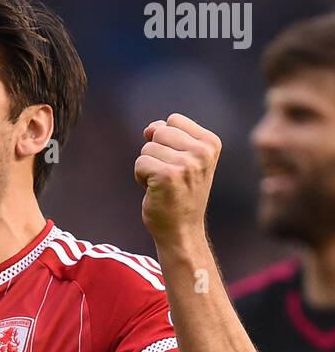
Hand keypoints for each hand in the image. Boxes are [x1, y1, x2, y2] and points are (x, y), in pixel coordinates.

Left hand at [135, 113, 220, 248]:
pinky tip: (155, 191)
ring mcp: (186, 164)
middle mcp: (202, 152)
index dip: (166, 141)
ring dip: (148, 167)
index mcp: (211, 143)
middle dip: (156, 153)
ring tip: (163, 185)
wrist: (182, 230)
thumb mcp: (183, 158)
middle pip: (159, 131)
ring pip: (147, 148)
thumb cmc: (180, 193)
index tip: (177, 163)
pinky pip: (140, 163)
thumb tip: (150, 128)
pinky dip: (141, 177)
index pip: (173, 120)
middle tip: (169, 177)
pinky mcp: (167, 176)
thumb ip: (169, 135)